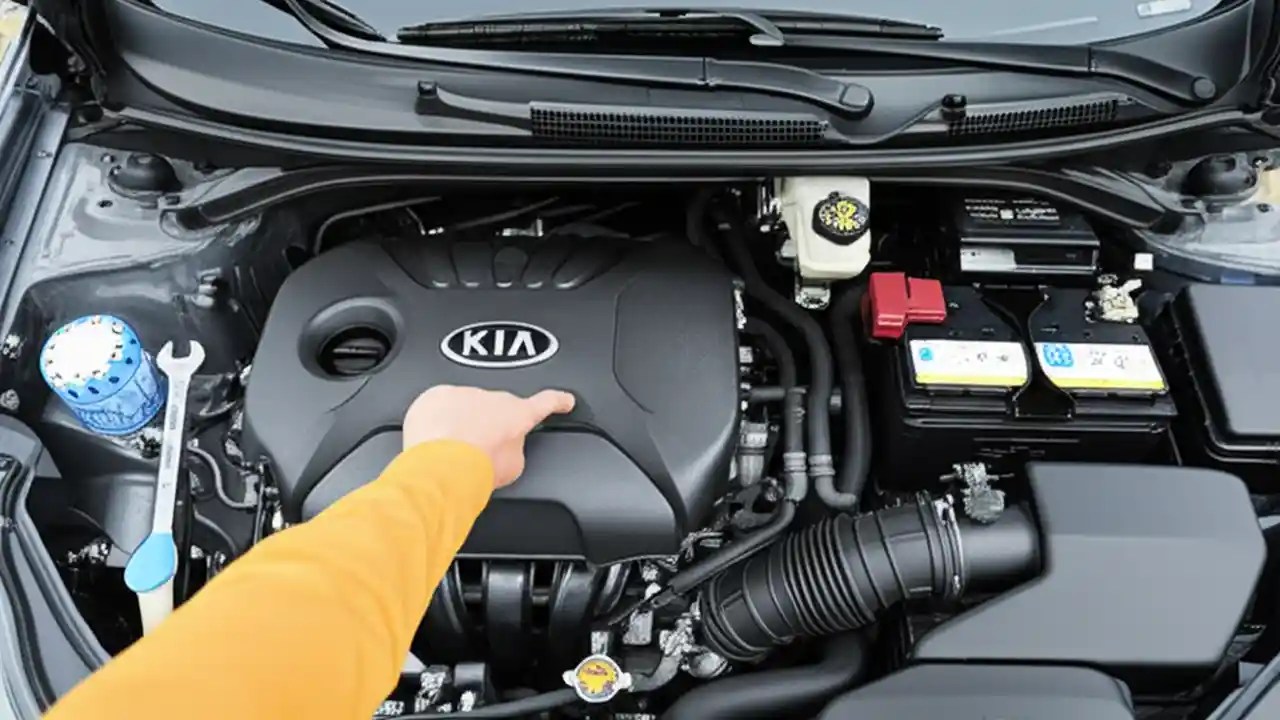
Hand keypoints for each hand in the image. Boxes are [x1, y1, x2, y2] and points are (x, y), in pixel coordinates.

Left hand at [402, 385, 575, 488]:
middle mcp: (493, 398)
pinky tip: (434, 442)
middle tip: (477, 452)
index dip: (558, 401)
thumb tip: (507, 450)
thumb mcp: (513, 468)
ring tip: (451, 452)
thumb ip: (515, 450)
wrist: (441, 467)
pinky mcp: (436, 395)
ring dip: (461, 424)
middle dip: (488, 426)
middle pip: (496, 409)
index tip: (565, 400)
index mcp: (518, 414)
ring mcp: (464, 394)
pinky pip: (439, 405)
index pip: (546, 403)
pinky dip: (437, 421)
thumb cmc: (477, 468)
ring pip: (465, 406)